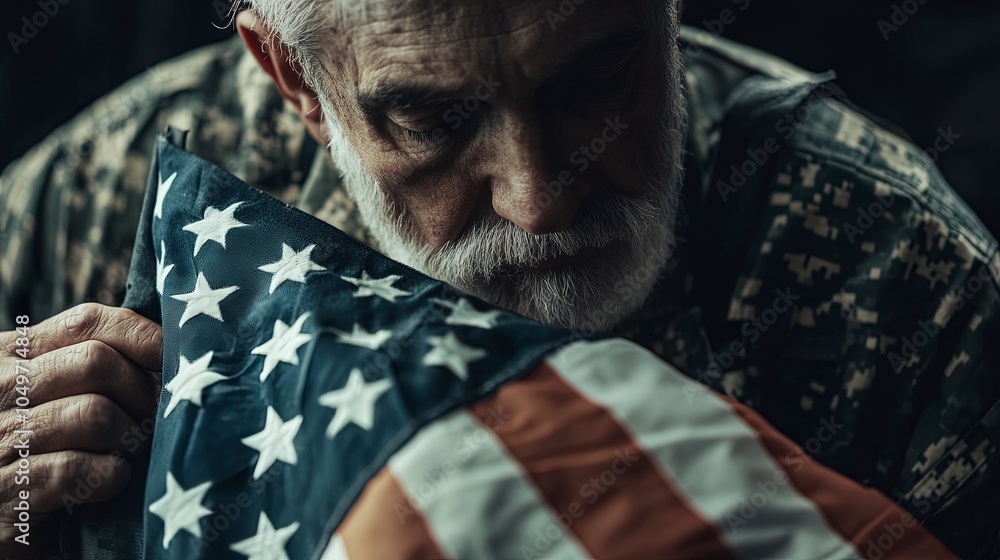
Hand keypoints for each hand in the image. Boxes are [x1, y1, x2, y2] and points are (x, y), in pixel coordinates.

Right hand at [0, 304, 160, 557]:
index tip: (174, 361)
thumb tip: (169, 350)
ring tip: (126, 453)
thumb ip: (91, 363)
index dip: (143, 337)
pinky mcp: (9, 490)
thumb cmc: (38, 449)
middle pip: (97, 363)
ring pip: (95, 415)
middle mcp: (0, 389)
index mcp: (11, 355)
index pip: (88, 322)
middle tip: (150, 422)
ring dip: (128, 438)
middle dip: (141, 394)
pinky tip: (109, 480)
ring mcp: (0, 438)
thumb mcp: (52, 393)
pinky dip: (110, 475)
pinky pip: (77, 469)